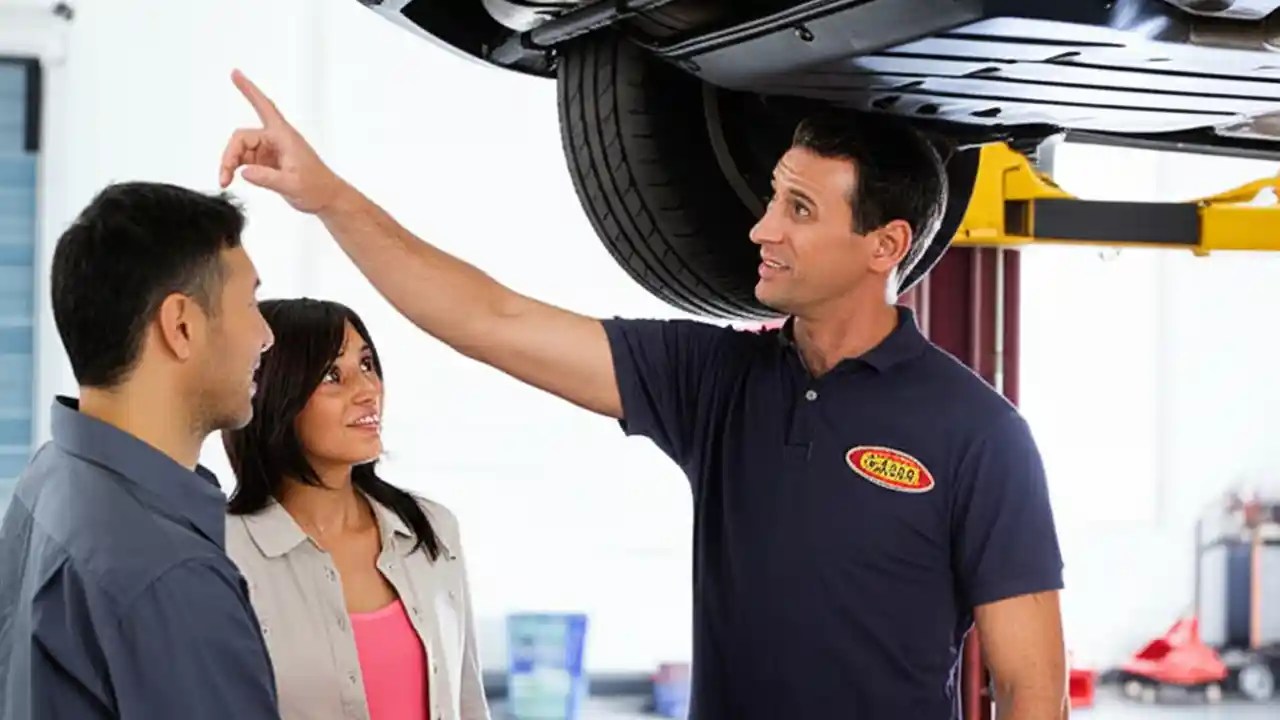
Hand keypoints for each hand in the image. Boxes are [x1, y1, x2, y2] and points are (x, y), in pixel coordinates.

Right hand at [219, 69, 344, 213]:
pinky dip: (235, 168)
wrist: (327, 198)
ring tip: (226, 180)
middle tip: (224, 175)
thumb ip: (268, 178)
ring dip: (230, 163)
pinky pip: (245, 160)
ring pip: (241, 150)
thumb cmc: (318, 186)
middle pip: (242, 137)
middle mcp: (276, 139)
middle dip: (230, 155)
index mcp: (284, 136)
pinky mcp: (268, 162)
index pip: (264, 106)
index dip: (249, 90)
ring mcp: (270, 151)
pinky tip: (231, 178)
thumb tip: (244, 171)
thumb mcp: (293, 185)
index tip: (235, 74)